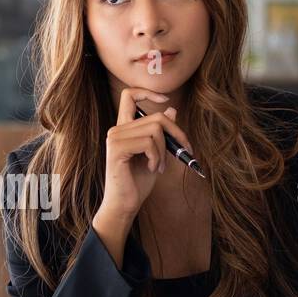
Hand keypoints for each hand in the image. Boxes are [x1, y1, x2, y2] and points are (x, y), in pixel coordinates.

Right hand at [97, 87, 193, 224]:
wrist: (125, 204)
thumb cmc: (138, 181)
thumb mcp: (156, 153)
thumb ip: (161, 133)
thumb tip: (171, 109)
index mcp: (124, 128)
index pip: (129, 95)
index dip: (148, 92)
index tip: (165, 100)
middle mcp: (117, 129)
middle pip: (156, 117)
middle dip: (176, 134)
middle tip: (182, 151)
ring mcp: (115, 138)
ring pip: (155, 130)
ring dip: (165, 151)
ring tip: (160, 166)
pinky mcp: (116, 149)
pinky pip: (149, 143)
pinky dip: (157, 157)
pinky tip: (152, 168)